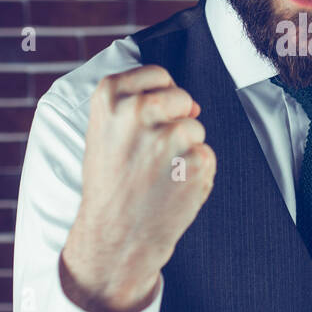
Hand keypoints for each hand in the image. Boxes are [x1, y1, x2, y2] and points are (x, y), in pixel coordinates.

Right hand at [61, 64, 215, 311]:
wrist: (115, 236)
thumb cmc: (112, 184)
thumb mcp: (104, 132)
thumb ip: (138, 104)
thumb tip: (192, 105)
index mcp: (109, 97)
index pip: (158, 75)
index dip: (159, 98)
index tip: (145, 123)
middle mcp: (136, 111)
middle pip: (182, 98)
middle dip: (176, 122)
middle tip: (150, 156)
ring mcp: (167, 136)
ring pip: (196, 128)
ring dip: (186, 151)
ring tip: (158, 175)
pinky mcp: (194, 161)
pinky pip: (207, 154)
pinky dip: (196, 173)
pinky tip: (172, 189)